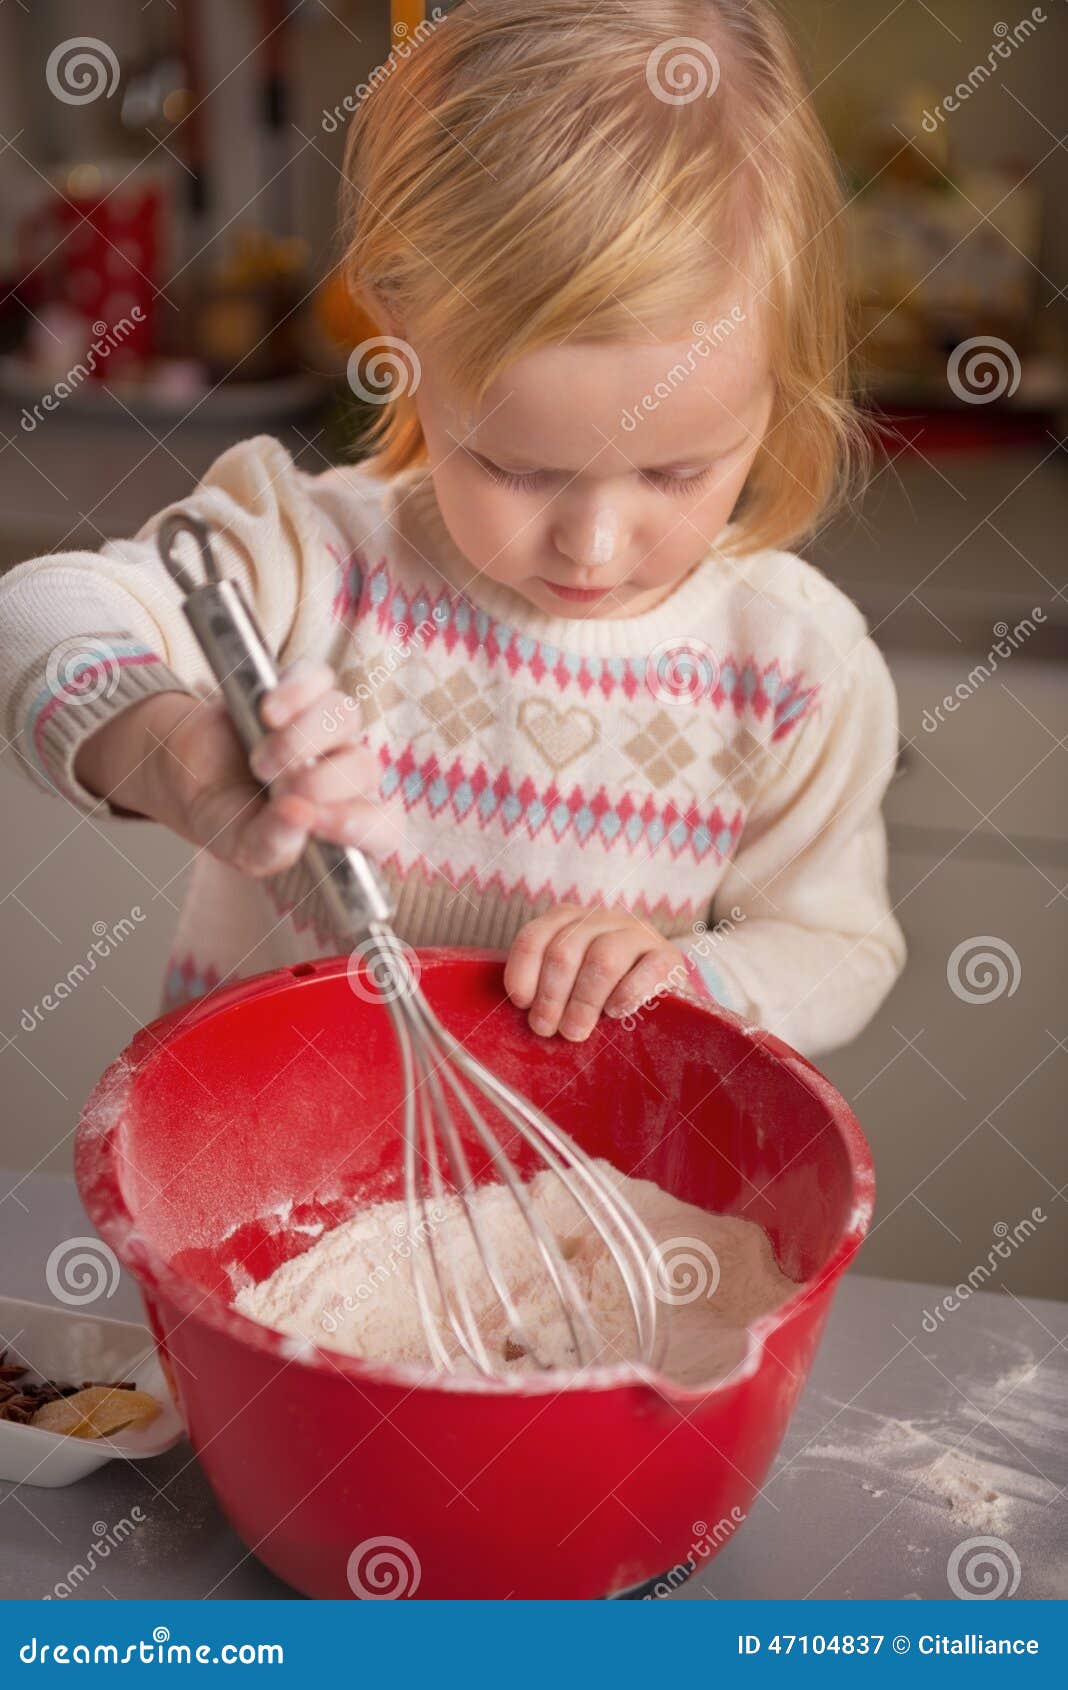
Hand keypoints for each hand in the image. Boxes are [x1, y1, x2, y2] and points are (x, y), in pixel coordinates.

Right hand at [142, 659, 395, 875]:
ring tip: (262, 760)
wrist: (185, 773)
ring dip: (302, 739)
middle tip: (276, 788)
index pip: (384, 827)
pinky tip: (268, 713)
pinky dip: (296, 693)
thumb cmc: (226, 817)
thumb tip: (299, 816)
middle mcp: (344, 775)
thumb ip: (272, 844)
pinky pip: (319, 678)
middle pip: (366, 768)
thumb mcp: (242, 847)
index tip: (313, 823)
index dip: (358, 826)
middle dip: (320, 783)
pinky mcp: (300, 690)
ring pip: (345, 717)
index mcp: (341, 823)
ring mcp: (326, 730)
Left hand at [504, 904, 688, 1042]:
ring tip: (575, 1031)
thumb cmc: (602, 992)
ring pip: (603, 959)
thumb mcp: (568, 983)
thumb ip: (544, 988)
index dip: (523, 971)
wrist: (663, 992)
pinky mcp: (669, 956)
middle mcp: (601, 920)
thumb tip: (521, 1012)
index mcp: (568, 921)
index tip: (521, 1004)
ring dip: (584, 1000)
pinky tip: (616, 1012)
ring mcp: (637, 934)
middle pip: (565, 950)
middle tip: (546, 1029)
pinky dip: (628, 993)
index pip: (535, 936)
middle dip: (551, 995)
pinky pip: (648, 969)